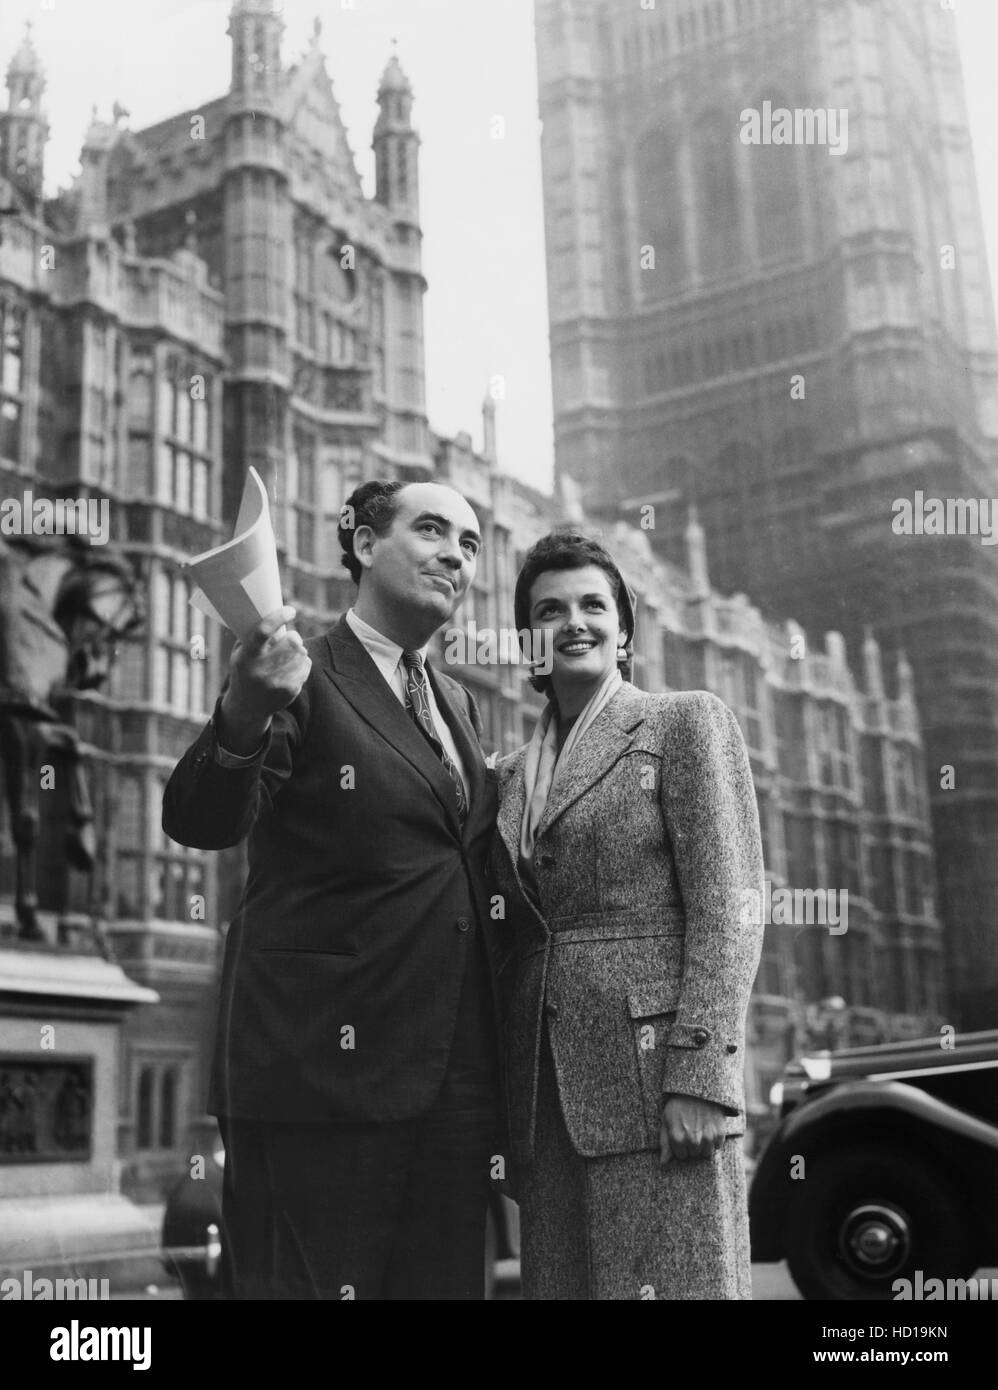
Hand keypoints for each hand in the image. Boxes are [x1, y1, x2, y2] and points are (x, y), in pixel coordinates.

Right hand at [219, 606, 310, 749]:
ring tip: (291, 656)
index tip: (290, 610)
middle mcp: (260, 670)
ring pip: (301, 653)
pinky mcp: (289, 691)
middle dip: (294, 637)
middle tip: (292, 639)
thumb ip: (253, 636)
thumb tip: (271, 612)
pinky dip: (303, 663)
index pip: (263, 631)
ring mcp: (276, 682)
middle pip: (291, 641)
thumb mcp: (241, 654)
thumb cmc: (246, 671)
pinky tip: (293, 667)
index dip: (278, 617)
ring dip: (299, 651)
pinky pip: (306, 666)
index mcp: (246, 656)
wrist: (247, 707)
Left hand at [659, 1094, 726, 1164]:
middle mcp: (692, 1141)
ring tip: (700, 1129)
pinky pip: (717, 1146)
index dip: (681, 1147)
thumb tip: (663, 1163)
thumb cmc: (678, 1104)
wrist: (697, 1090)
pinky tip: (709, 1127)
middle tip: (691, 1129)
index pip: (681, 1156)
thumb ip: (665, 1143)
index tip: (682, 1135)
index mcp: (677, 1138)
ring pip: (706, 1154)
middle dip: (692, 1146)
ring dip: (704, 1145)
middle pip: (694, 1155)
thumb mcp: (666, 1120)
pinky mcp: (720, 1133)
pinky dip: (714, 1139)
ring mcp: (707, 1138)